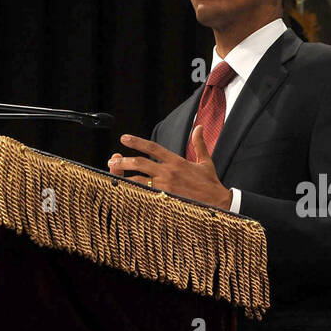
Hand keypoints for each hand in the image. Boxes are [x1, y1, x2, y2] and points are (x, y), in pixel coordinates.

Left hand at [108, 127, 231, 209]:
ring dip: (125, 176)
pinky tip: (124, 191)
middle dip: (124, 160)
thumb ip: (199, 144)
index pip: (153, 148)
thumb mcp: (205, 161)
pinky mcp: (166, 198)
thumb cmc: (211, 183)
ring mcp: (166, 186)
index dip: (137, 142)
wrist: (218, 202)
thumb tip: (199, 127)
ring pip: (140, 179)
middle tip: (112, 159)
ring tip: (114, 174)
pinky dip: (134, 192)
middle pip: (141, 163)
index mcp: (177, 161)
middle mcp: (169, 172)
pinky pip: (145, 194)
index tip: (124, 138)